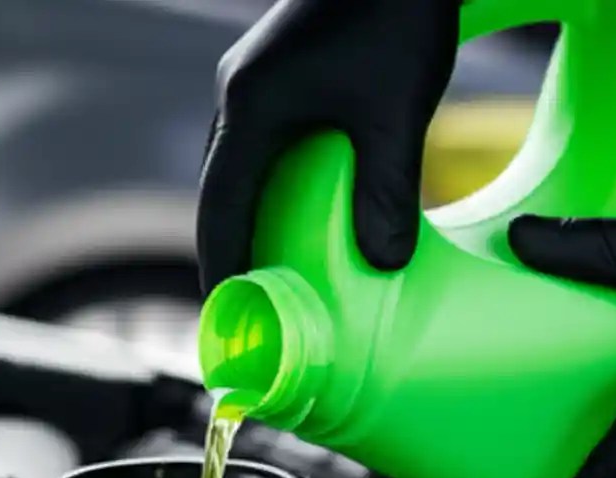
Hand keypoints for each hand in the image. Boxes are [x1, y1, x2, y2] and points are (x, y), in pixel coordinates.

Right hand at [197, 0, 459, 292]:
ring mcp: (259, 78)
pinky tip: (303, 204)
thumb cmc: (396, 16)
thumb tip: (385, 265)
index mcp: (251, 106)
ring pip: (241, 163)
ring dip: (250, 213)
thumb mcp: (395, 114)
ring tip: (272, 262)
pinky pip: (264, 142)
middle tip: (248, 299)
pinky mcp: (284, 71)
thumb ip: (386, 192)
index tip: (224, 311)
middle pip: (220, 187)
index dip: (220, 261)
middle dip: (230, 244)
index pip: (218, 204)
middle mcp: (241, 92)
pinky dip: (272, 183)